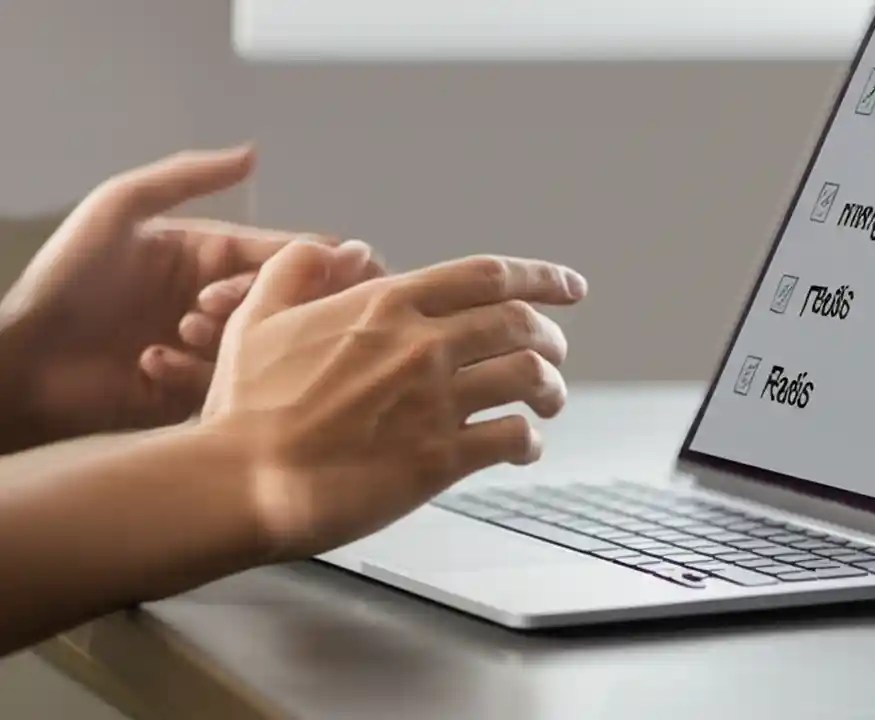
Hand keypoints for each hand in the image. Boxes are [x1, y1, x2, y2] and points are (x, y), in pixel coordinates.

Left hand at [0, 146, 377, 448]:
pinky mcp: (197, 396)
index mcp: (208, 256)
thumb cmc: (67, 279)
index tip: (350, 264)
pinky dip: (194, 373)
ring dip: (225, 336)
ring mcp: (209, 351)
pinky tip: (150, 361)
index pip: (278, 253)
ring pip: (262, 345)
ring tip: (178, 331)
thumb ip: (186, 176)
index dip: (312, 258)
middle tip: (211, 306)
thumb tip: (255, 153)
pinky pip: (229, 386)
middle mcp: (217, 301)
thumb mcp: (120, 208)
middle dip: (260, 299)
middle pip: (280, 300)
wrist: (24, 361)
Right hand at [202, 244, 587, 558]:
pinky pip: (513, 438)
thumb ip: (300, 271)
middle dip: (552, 335)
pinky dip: (530, 440)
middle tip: (556, 350)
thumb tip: (348, 248)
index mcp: (386, 305)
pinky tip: (523, 447)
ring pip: (529, 377)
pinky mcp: (440, 458)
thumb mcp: (258, 318)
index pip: (488, 276)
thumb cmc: (245, 405)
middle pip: (520, 324)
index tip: (571, 286)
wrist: (239, 481)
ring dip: (551, 387)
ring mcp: (435, 401)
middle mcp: (421, 345)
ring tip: (550, 399)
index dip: (542, 277)